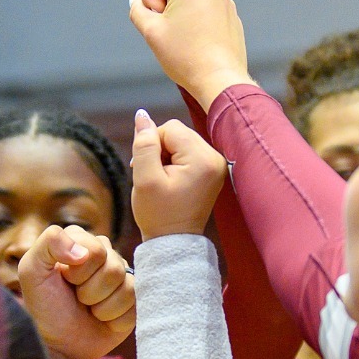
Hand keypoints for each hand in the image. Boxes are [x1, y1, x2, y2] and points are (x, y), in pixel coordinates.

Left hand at [17, 225, 135, 358]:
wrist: (59, 345)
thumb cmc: (44, 306)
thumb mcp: (32, 271)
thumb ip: (49, 243)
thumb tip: (83, 252)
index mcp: (82, 240)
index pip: (96, 250)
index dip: (79, 271)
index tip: (65, 280)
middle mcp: (105, 254)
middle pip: (114, 268)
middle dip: (90, 291)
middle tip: (77, 298)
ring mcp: (122, 277)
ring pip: (127, 287)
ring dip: (101, 307)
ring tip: (89, 309)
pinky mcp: (135, 299)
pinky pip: (136, 304)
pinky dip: (114, 319)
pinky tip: (103, 319)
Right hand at [127, 0, 251, 107]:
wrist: (221, 81)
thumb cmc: (187, 58)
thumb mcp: (151, 32)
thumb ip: (138, 9)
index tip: (158, 16)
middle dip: (164, 1)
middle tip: (169, 28)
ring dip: (180, 10)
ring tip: (184, 36)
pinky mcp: (231, 12)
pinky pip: (205, 5)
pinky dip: (196, 17)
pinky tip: (197, 40)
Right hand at [130, 109, 226, 239]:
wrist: (174, 243)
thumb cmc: (158, 215)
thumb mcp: (145, 178)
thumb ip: (143, 144)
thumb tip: (141, 115)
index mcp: (203, 159)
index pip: (170, 128)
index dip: (151, 144)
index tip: (146, 169)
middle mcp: (215, 158)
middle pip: (178, 133)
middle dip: (160, 150)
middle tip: (153, 176)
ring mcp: (216, 165)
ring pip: (181, 141)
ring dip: (166, 156)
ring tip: (162, 180)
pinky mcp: (212, 170)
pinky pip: (188, 152)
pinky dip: (175, 162)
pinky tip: (170, 181)